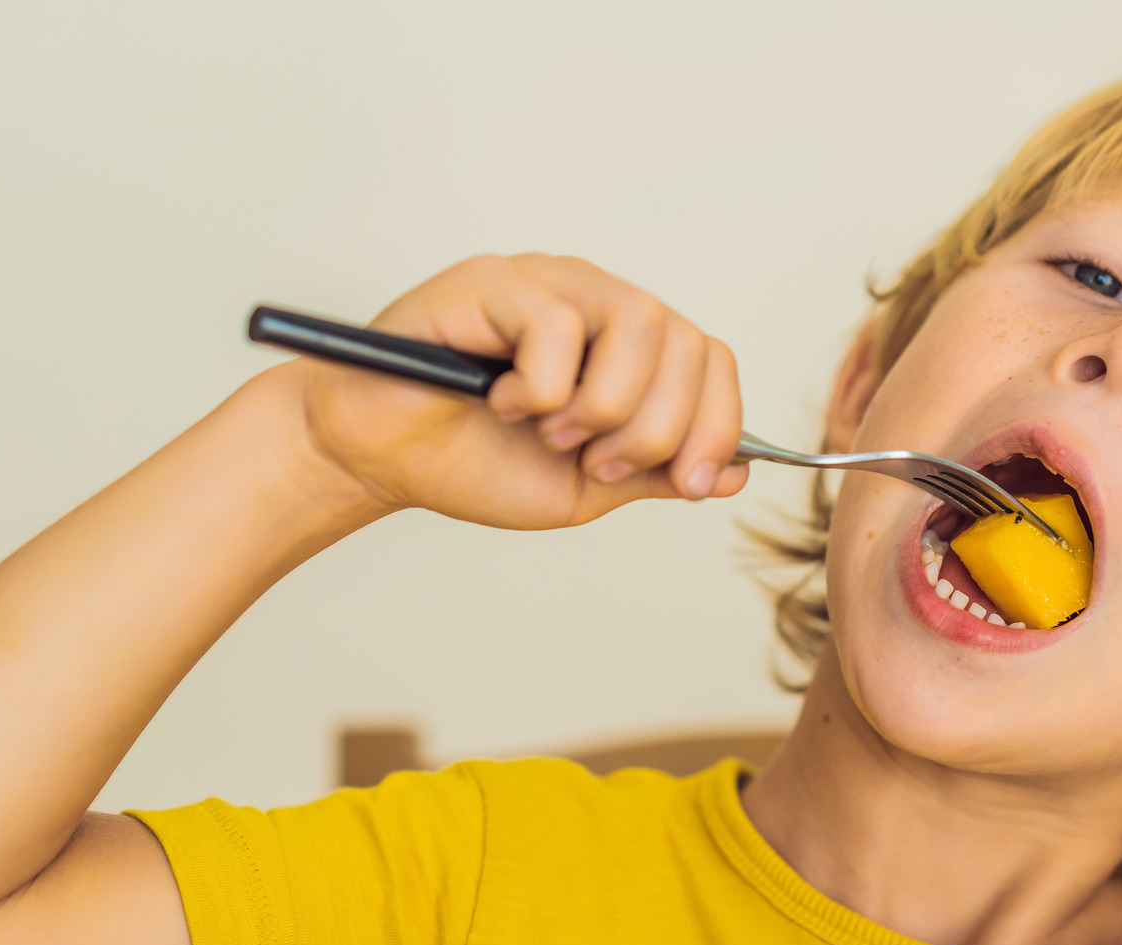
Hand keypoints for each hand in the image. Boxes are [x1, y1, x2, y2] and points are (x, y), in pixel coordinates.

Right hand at [289, 254, 749, 528]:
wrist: (381, 461)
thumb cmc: (475, 462)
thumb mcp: (589, 486)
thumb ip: (661, 470)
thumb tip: (740, 467)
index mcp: (627, 346)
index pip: (711, 360)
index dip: (718, 425)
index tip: (692, 483)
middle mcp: (597, 301)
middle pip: (687, 342)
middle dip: (656, 428)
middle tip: (595, 461)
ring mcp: (548, 284)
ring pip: (639, 324)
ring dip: (604, 406)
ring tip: (550, 431)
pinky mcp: (493, 281)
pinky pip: (559, 328)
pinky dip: (542, 388)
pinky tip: (503, 401)